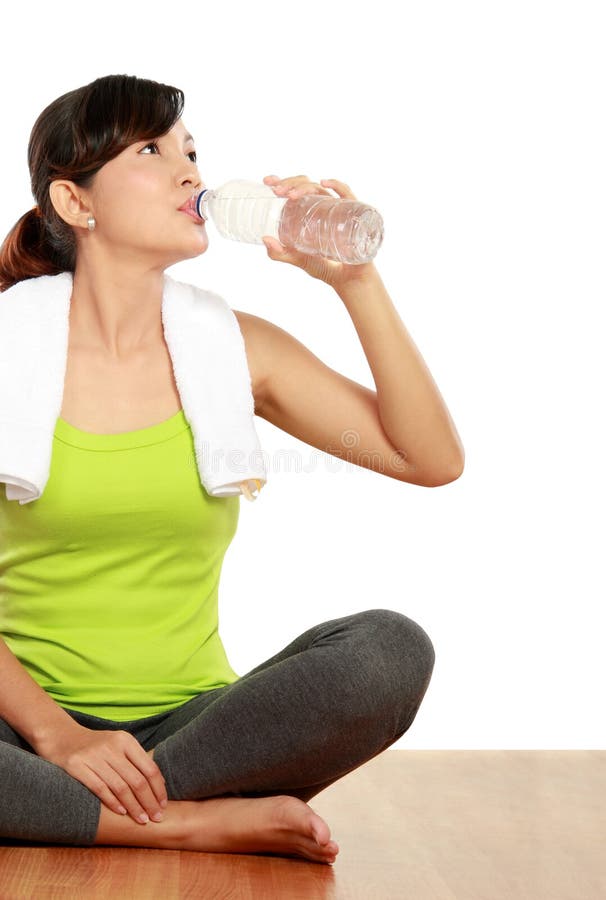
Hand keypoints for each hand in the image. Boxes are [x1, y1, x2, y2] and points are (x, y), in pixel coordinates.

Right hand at [37, 722, 167, 824]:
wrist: (61, 736)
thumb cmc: (95, 745)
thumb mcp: (117, 745)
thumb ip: (136, 760)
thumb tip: (160, 784)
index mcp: (126, 740)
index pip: (149, 767)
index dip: (159, 788)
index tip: (164, 805)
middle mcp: (112, 747)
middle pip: (137, 780)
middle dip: (149, 802)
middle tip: (157, 818)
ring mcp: (93, 756)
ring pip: (121, 787)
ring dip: (134, 807)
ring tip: (142, 820)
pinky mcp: (76, 766)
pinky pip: (99, 788)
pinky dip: (113, 802)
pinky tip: (122, 812)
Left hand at [261, 174, 378, 289]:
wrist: (348, 279)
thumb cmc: (325, 266)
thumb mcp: (298, 259)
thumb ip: (280, 253)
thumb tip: (264, 239)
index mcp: (310, 212)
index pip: (296, 189)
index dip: (283, 181)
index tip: (268, 182)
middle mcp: (323, 206)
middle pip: (307, 185)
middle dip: (290, 183)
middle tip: (277, 192)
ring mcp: (338, 208)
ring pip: (321, 188)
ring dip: (305, 186)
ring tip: (291, 195)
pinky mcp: (353, 213)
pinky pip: (347, 194)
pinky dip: (336, 185)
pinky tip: (324, 183)